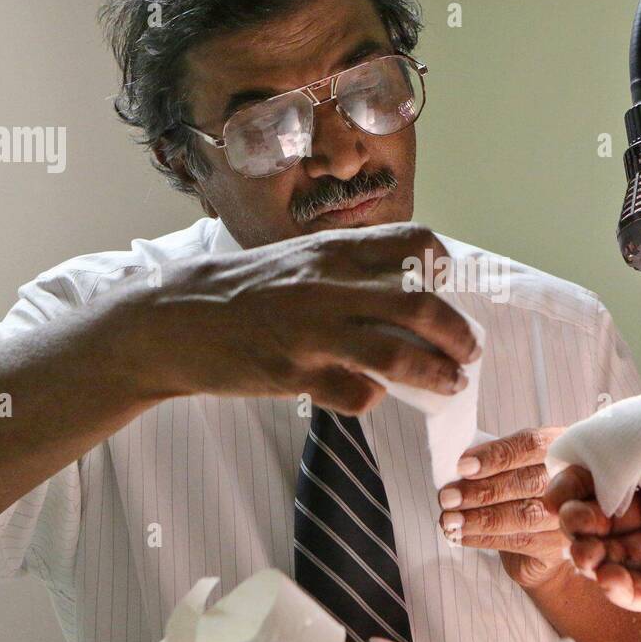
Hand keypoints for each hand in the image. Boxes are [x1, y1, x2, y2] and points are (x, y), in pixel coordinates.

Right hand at [118, 222, 480, 414]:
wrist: (170, 321)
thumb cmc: (239, 293)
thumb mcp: (296, 262)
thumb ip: (346, 272)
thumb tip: (405, 290)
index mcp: (331, 251)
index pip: (414, 243)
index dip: (442, 267)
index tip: (449, 288)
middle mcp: (327, 285)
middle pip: (422, 305)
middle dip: (458, 334)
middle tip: (470, 351)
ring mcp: (311, 331)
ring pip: (399, 355)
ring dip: (435, 373)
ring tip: (450, 383)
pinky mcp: (293, 374)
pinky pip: (356, 394)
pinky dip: (372, 398)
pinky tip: (369, 397)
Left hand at [437, 427, 567, 587]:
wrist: (538, 532)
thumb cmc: (518, 486)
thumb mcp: (510, 462)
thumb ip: (492, 457)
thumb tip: (455, 465)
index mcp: (560, 445)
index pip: (531, 445)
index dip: (497, 455)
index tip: (463, 466)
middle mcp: (575, 479)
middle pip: (529, 482)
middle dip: (483, 490)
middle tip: (447, 496)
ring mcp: (570, 515)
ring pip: (524, 516)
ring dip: (479, 518)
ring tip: (449, 519)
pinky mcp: (558, 548)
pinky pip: (519, 542)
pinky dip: (483, 538)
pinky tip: (461, 534)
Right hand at [544, 408, 640, 614]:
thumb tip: (592, 462)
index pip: (599, 481)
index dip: (574, 488)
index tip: (561, 491)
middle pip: (600, 523)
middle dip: (578, 524)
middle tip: (577, 523)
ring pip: (616, 560)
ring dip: (592, 559)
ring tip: (588, 554)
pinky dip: (623, 589)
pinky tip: (610, 578)